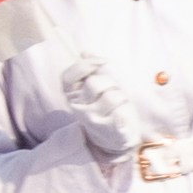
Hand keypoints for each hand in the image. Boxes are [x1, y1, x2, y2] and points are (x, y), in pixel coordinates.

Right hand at [55, 47, 143, 164]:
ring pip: (111, 97)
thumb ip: (91, 70)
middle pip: (94, 83)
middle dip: (110, 81)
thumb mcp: (95, 89)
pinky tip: (122, 116)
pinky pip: (120, 112)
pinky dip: (124, 112)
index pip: (68, 77)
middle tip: (113, 89)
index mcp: (72, 95)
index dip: (85, 65)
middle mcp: (78, 108)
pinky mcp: (108, 130)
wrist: (114, 140)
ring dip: (121, 96)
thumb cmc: (105, 109)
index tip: (101, 61)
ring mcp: (92, 120)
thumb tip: (84, 51)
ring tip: (119, 105)